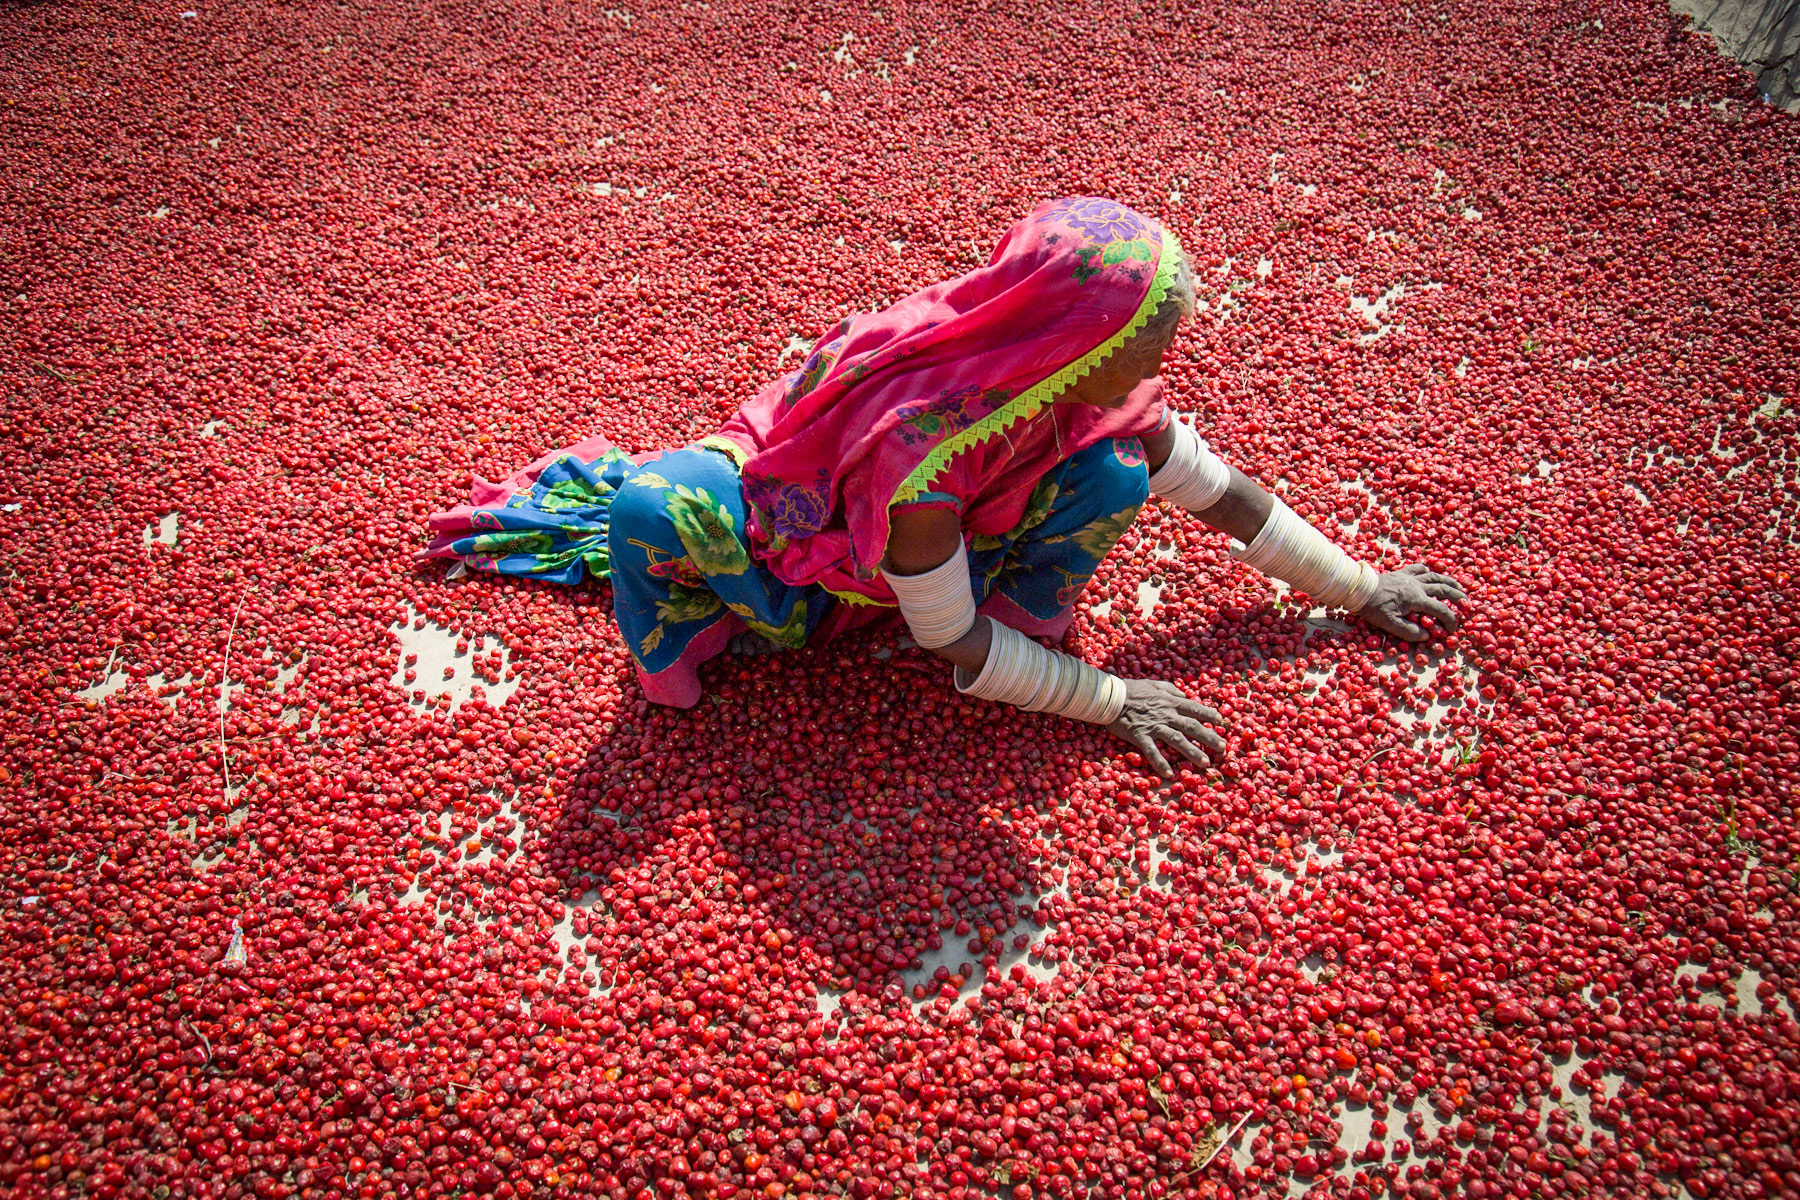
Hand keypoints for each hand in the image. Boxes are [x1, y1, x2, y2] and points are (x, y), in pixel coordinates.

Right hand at [1106, 680, 1227, 778]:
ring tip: (1205, 763)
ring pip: (1178, 739)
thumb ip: (1171, 690)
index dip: (1208, 715)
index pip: (1194, 708)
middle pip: (1192, 726)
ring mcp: (1155, 725)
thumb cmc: (1132, 689)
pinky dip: (1161, 762)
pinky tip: (1170, 773)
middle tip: (1222, 748)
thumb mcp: (1155, 684)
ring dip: (1193, 752)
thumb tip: (1184, 694)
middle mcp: (1167, 714)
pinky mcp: (1141, 735)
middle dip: (1209, 737)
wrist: (1111, 696)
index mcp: (1170, 701)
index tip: (1220, 722)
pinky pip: (1153, 751)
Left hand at [1358, 564, 1467, 641]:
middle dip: (1458, 597)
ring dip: (1449, 581)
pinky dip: (1428, 570)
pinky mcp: (1402, 572)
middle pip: (1444, 589)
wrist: (1359, 589)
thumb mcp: (1390, 624)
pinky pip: (1419, 568)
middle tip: (1467, 604)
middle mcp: (1417, 585)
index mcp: (1416, 598)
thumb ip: (1410, 632)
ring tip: (1459, 587)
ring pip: (1435, 576)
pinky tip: (1431, 573)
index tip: (1453, 629)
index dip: (1451, 620)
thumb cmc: (1373, 608)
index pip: (1441, 609)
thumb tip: (1427, 636)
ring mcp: (1410, 577)